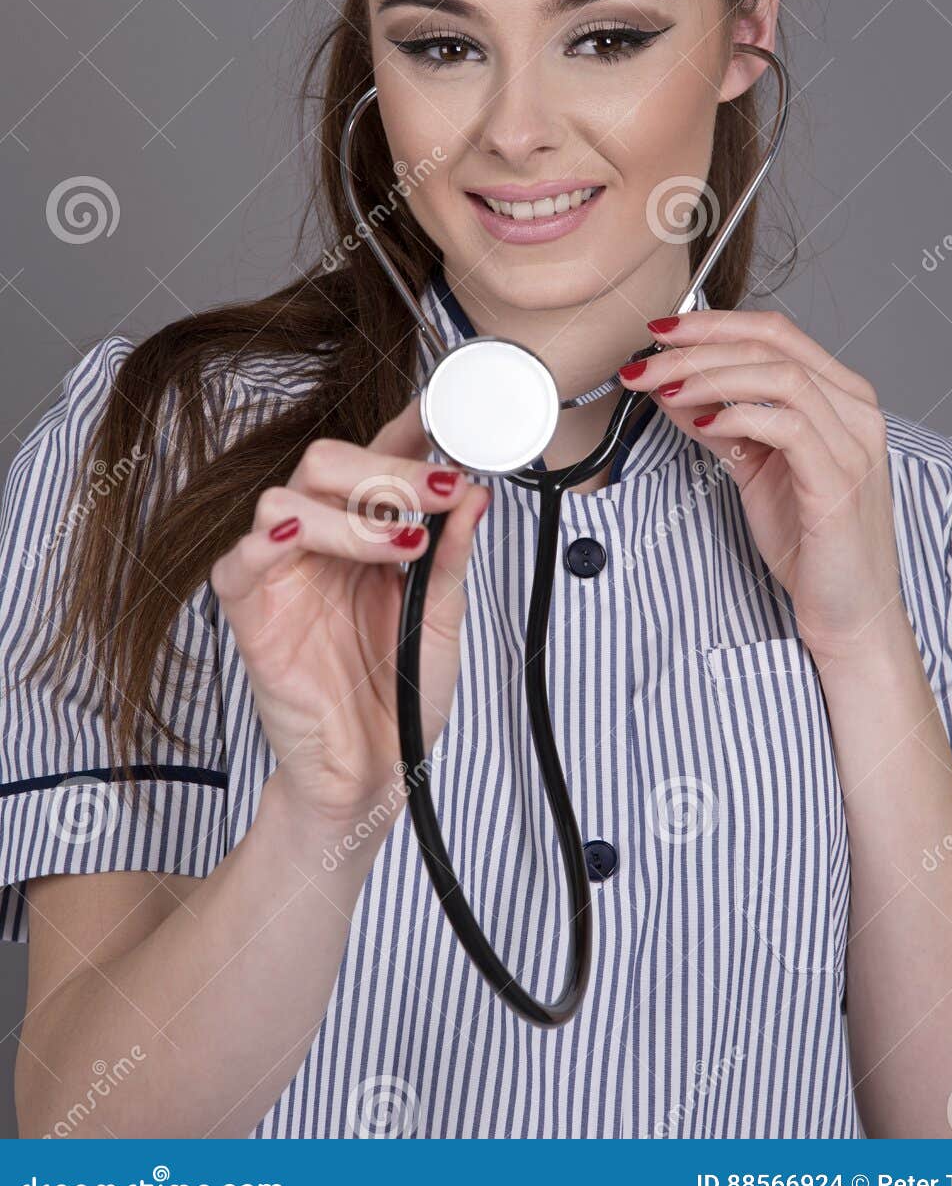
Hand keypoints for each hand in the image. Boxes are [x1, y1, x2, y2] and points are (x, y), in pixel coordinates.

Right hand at [210, 398, 490, 832]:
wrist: (374, 772)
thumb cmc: (402, 693)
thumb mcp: (442, 616)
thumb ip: (452, 554)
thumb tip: (477, 492)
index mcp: (367, 532)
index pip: (378, 459)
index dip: (407, 429)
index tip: (450, 413)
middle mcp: (320, 541)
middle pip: (327, 461)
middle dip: (387, 467)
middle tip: (439, 489)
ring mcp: (282, 574)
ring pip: (286, 497)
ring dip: (351, 512)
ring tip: (403, 544)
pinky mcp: (251, 613)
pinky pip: (239, 559)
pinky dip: (268, 540)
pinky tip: (304, 537)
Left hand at [619, 308, 910, 663]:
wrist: (850, 614)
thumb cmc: (811, 544)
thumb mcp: (754, 469)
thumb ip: (720, 423)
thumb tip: (670, 386)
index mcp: (841, 399)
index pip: (776, 332)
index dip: (713, 323)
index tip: (661, 331)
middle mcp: (855, 411)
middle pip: (773, 344)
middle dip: (698, 346)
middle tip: (647, 363)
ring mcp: (853, 444)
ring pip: (779, 375)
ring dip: (710, 376)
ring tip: (664, 390)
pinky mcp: (840, 480)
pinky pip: (788, 425)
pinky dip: (738, 416)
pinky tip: (704, 426)